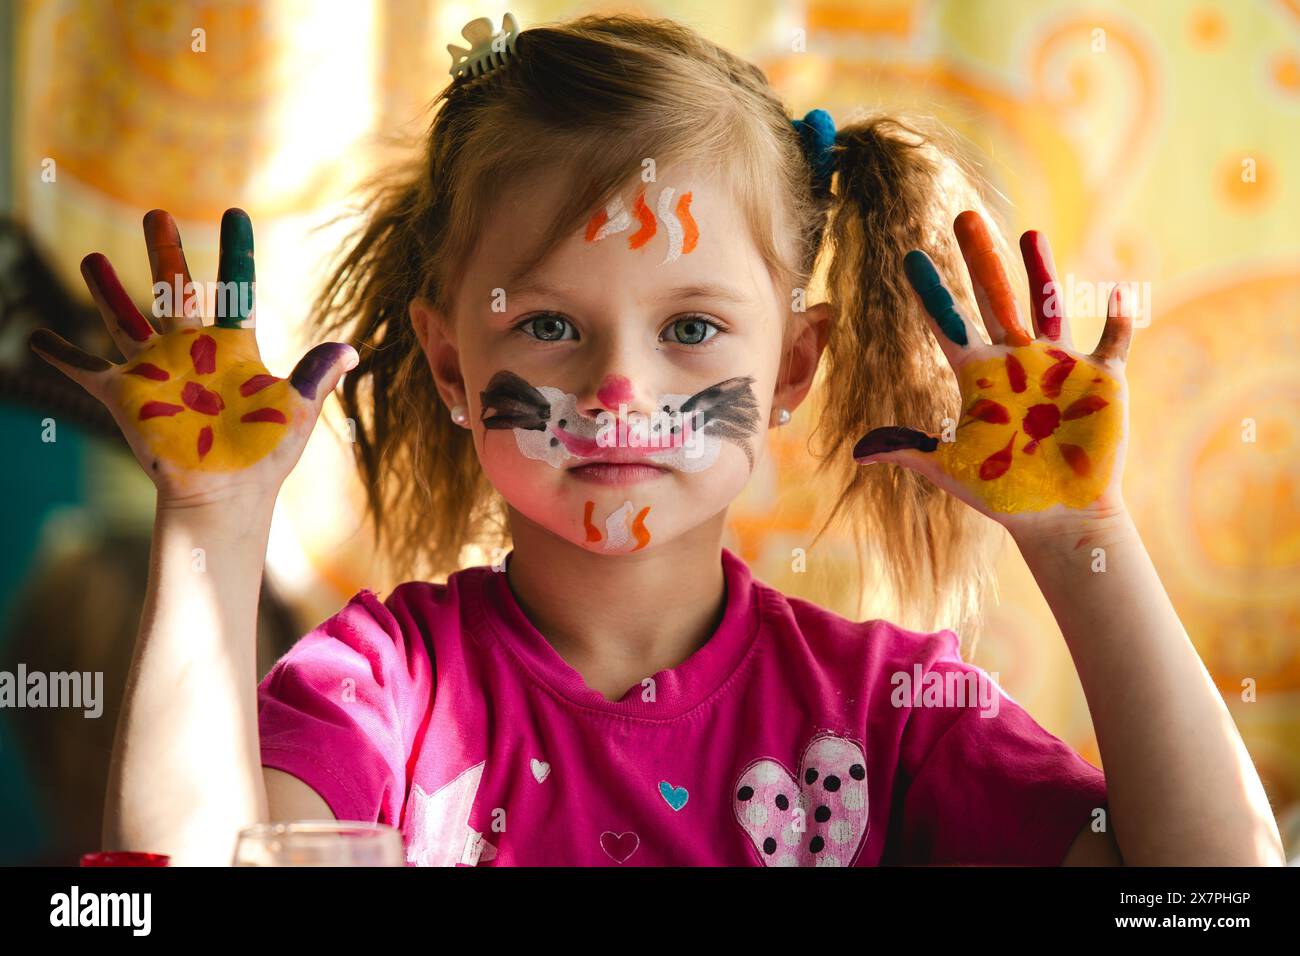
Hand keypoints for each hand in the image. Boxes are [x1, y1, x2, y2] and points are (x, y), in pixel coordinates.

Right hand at [29, 208, 356, 508]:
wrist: (226, 497)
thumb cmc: (264, 458)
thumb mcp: (294, 412)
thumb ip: (316, 376)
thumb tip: (353, 349)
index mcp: (234, 349)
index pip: (236, 287)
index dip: (236, 250)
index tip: (235, 212)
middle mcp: (192, 351)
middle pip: (175, 288)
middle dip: (165, 251)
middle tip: (156, 212)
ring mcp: (155, 371)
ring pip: (125, 317)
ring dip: (106, 289)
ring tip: (88, 255)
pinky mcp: (125, 395)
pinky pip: (85, 370)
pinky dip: (61, 355)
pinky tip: (36, 339)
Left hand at [852, 211, 1133, 544]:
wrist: (1059, 517)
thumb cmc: (1006, 493)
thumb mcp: (951, 468)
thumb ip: (909, 450)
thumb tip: (856, 452)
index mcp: (979, 376)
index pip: (948, 324)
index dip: (930, 292)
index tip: (909, 257)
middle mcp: (1016, 361)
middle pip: (994, 298)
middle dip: (980, 259)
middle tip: (963, 216)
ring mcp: (1059, 366)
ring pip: (1048, 304)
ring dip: (1041, 271)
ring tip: (1029, 233)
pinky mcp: (1101, 380)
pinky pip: (1113, 340)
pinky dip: (1118, 318)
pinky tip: (1117, 291)